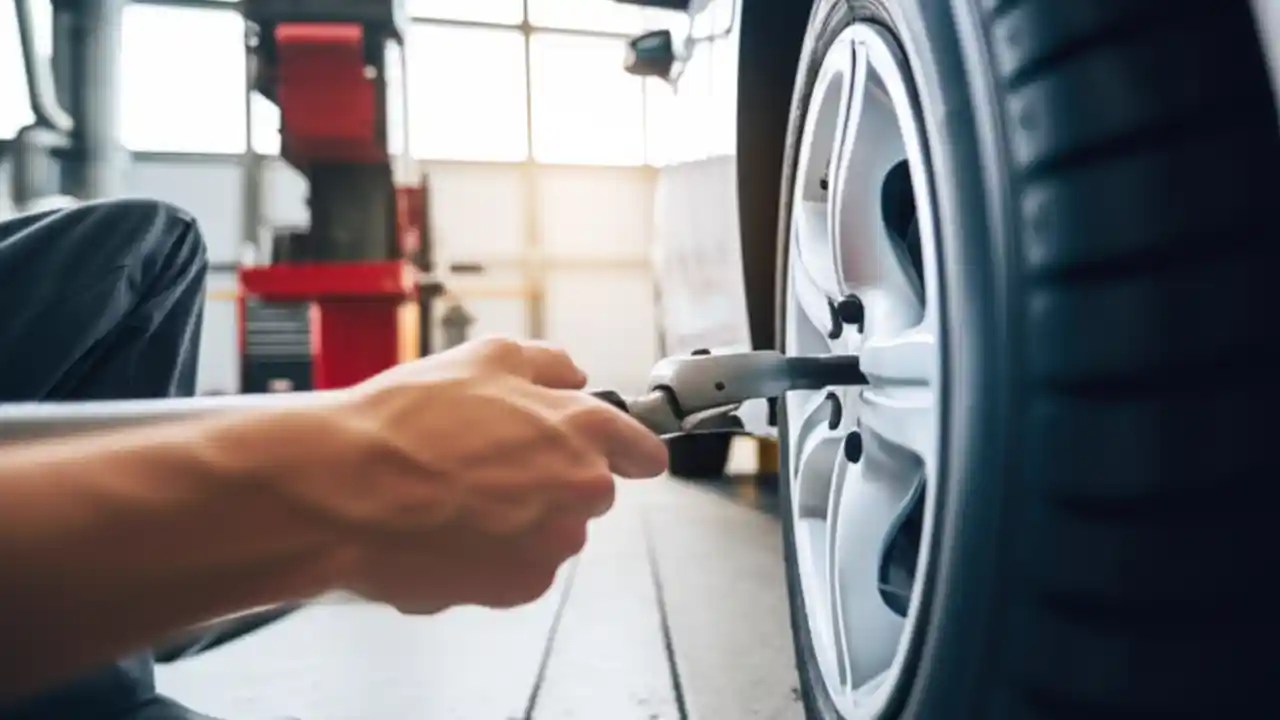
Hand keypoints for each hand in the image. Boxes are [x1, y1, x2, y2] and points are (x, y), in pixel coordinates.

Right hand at [291, 337, 667, 612]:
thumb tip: (572, 376)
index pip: (642, 451)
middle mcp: (581, 489)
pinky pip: (517, 568)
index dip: (625, 450)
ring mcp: (553, 543)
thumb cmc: (406, 424)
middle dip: (551, 481)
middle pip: (587, 492)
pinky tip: (446, 531)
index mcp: (583, 429)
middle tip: (489, 465)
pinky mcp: (520, 586)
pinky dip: (490, 556)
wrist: (345, 490)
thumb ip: (547, 365)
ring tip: (455, 497)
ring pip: (549, 532)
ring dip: (518, 520)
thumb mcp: (483, 358)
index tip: (619, 455)